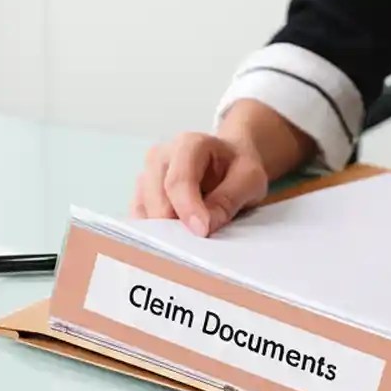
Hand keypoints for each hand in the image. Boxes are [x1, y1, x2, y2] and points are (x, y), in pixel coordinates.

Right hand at [131, 132, 268, 236]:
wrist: (228, 160)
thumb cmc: (237, 167)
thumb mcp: (249, 178)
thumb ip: (228, 199)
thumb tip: (204, 227)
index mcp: (188, 145)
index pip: (178, 180)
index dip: (188, 209)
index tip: (202, 232)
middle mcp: (160, 157)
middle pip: (156, 198)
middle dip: (174, 226)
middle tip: (197, 245)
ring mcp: (146, 176)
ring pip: (144, 211)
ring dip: (164, 232)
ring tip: (190, 242)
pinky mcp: (142, 196)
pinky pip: (140, 219)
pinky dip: (155, 234)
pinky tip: (177, 239)